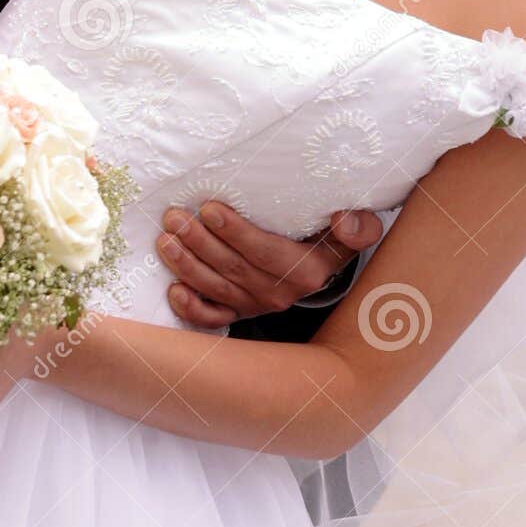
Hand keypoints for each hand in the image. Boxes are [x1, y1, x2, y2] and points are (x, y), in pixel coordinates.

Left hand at [157, 203, 383, 329]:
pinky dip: (192, 308)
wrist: (326, 268)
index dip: (236, 232)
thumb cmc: (332, 238)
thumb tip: (344, 219)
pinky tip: (173, 290)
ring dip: (187, 265)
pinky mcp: (240, 313)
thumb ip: (359, 226)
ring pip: (216, 287)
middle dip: (199, 242)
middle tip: (174, 218)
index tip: (210, 208)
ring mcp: (256, 306)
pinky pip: (213, 317)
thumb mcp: (356, 230)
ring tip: (166, 240)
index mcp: (306, 271)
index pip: (264, 251)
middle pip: (233, 268)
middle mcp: (279, 293)